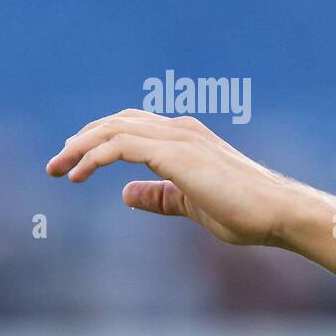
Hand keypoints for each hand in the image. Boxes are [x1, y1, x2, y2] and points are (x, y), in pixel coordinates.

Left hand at [46, 108, 298, 246]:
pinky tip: (77, 175)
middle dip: (82, 140)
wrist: (279, 212)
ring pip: (112, 130)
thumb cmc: (248, 213)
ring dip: (78, 147)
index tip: (75, 162)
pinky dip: (92, 157)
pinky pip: (119, 146)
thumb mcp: (192, 205)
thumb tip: (126, 194)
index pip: (133, 126)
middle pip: (117, 122)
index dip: (99, 140)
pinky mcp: (175, 153)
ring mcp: (179, 138)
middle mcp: (182, 131)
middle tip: (57, 164)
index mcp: (188, 139)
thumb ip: (161, 196)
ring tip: (58, 169)